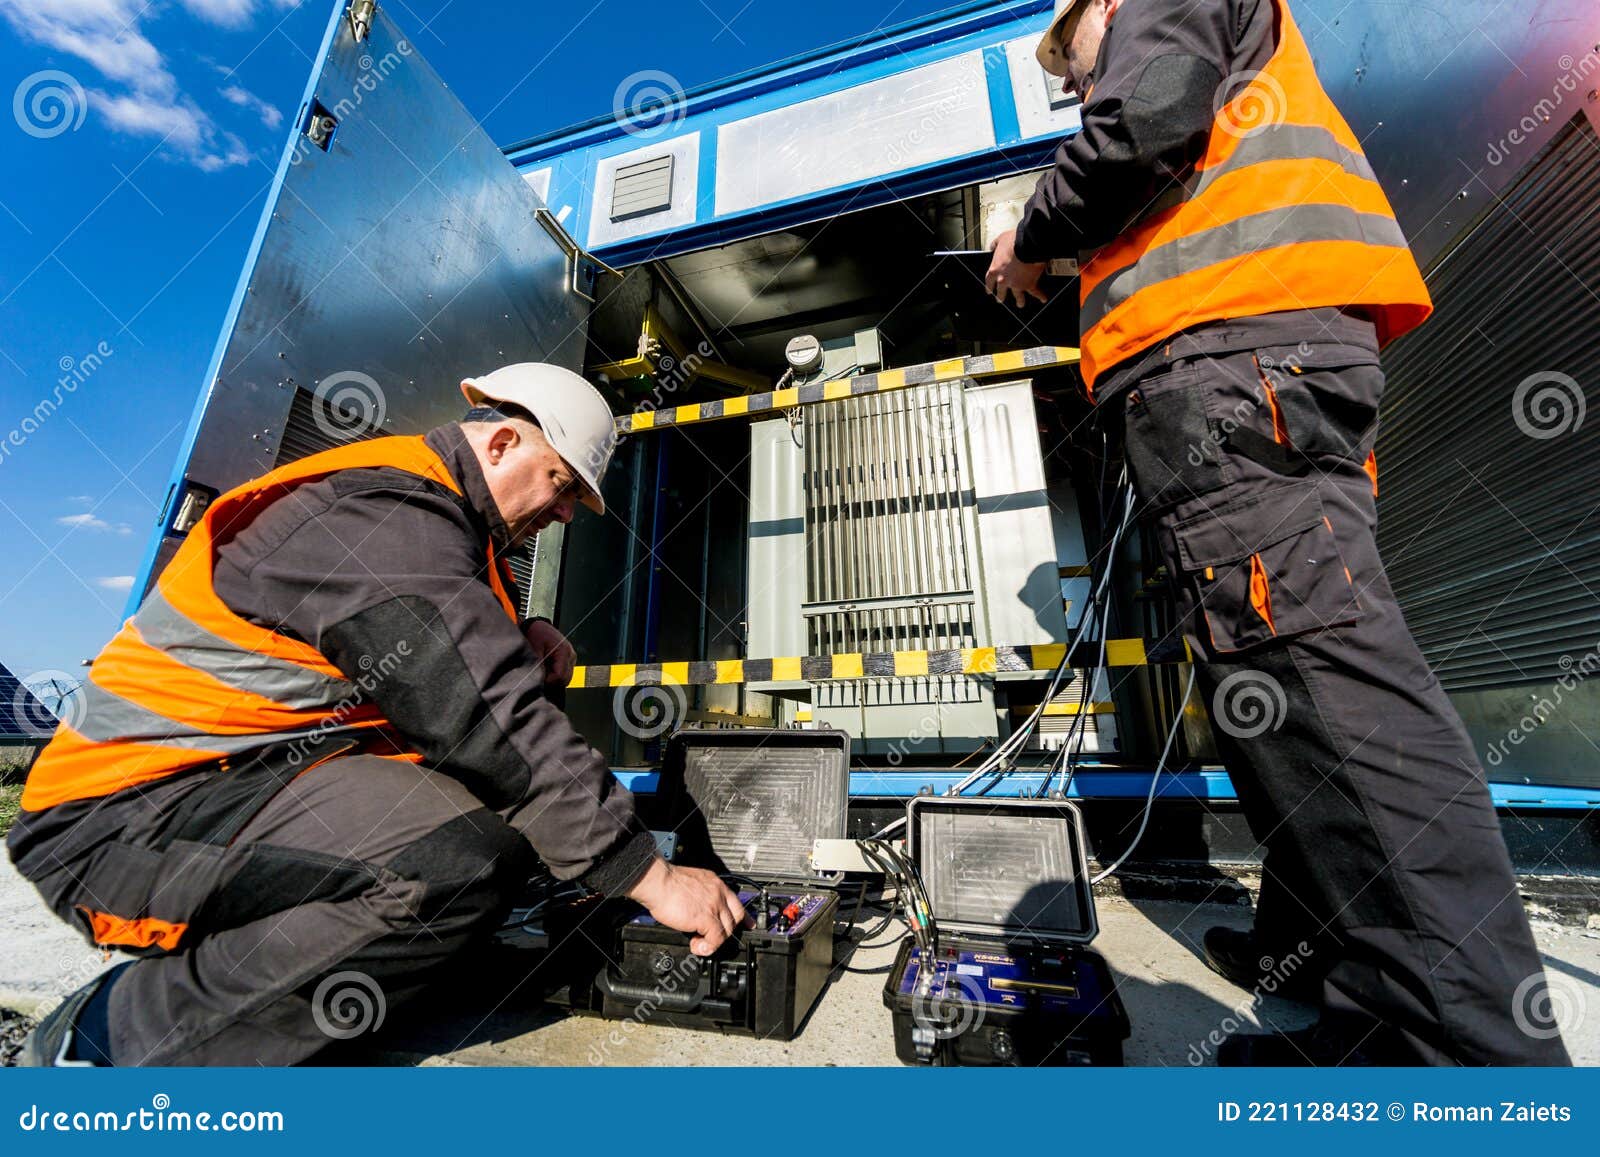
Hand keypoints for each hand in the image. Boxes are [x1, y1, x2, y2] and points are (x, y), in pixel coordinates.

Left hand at [523, 618, 575, 687]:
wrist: (539, 626)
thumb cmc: (537, 634)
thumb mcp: (534, 649)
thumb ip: (538, 666)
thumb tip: (538, 681)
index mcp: (564, 651)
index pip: (560, 676)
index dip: (548, 681)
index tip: (537, 679)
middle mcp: (571, 655)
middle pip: (564, 680)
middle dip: (551, 681)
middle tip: (539, 676)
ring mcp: (571, 658)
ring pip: (565, 678)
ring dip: (553, 678)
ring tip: (543, 670)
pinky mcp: (569, 660)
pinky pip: (564, 674)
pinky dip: (555, 675)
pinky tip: (547, 669)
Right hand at [626, 857, 747, 956]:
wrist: (658, 882)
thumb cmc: (666, 882)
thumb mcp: (691, 883)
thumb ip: (699, 896)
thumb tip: (698, 910)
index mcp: (714, 883)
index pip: (736, 901)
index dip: (744, 916)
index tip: (748, 924)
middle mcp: (718, 893)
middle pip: (736, 917)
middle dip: (727, 931)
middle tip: (716, 939)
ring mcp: (714, 905)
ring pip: (727, 930)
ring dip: (714, 941)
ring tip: (699, 943)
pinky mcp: (706, 918)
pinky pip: (716, 938)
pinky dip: (708, 947)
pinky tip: (698, 946)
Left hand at [985, 228, 1048, 307]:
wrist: (1028, 244)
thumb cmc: (1014, 241)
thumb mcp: (1000, 239)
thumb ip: (995, 244)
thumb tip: (992, 247)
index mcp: (995, 270)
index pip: (989, 282)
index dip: (989, 287)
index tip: (989, 291)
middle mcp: (1004, 280)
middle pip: (1001, 292)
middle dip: (1001, 297)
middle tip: (1001, 300)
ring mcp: (1017, 284)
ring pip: (1017, 296)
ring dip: (1019, 301)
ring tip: (1020, 304)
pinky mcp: (1029, 284)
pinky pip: (1035, 292)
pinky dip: (1040, 296)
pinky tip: (1043, 299)